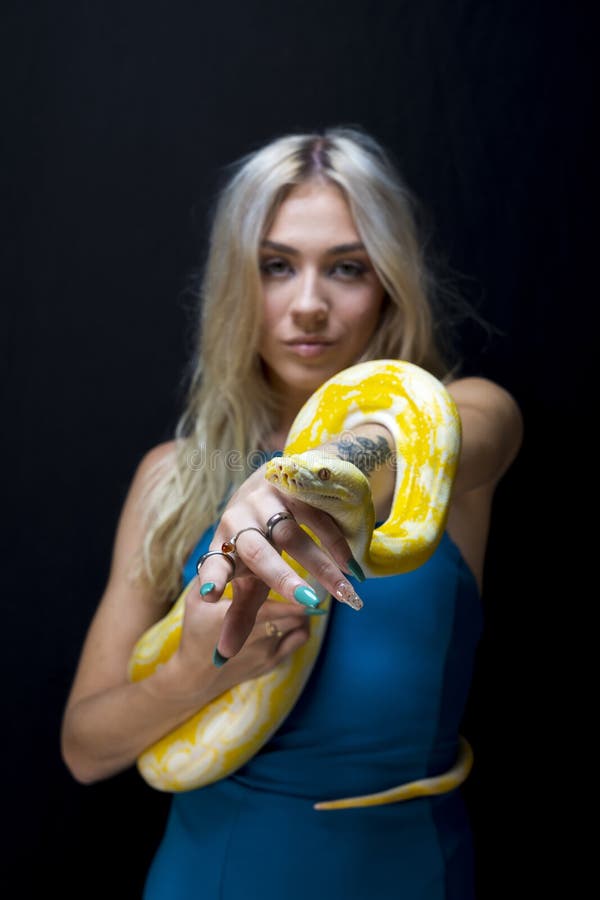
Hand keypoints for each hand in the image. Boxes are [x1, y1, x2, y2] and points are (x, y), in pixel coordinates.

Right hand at [173, 578, 311, 695]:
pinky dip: (301, 624)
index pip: (274, 606)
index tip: (298, 575)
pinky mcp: (274, 661)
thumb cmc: (194, 631)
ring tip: (297, 590)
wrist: (195, 677)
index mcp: (236, 619)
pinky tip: (295, 612)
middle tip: (301, 576)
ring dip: (301, 608)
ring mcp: (267, 651)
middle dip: (299, 595)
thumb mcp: (195, 600)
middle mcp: (256, 638)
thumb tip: (227, 545)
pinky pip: (299, 638)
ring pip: (299, 624)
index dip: (291, 591)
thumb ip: (209, 574)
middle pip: (294, 614)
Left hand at [195, 464, 363, 660]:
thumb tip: (221, 658)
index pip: (214, 563)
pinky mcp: (292, 488)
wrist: (267, 484)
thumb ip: (238, 615)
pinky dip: (335, 543)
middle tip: (309, 602)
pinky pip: (316, 517)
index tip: (207, 596)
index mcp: (224, 546)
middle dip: (284, 577)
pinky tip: (351, 568)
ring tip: (346, 594)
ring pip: (293, 536)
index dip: (213, 578)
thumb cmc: (256, 544)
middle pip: (259, 552)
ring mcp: (266, 502)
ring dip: (322, 566)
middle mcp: (240, 521)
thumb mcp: (247, 579)